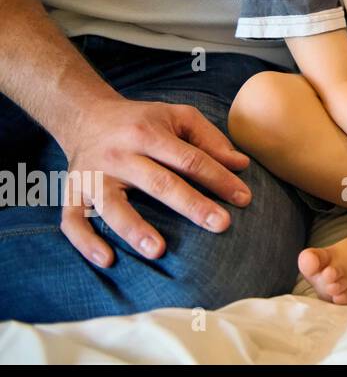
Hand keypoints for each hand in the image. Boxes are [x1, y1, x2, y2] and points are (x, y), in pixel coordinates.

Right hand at [56, 96, 252, 267]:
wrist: (85, 115)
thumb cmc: (142, 121)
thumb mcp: (178, 116)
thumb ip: (210, 139)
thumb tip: (241, 164)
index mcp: (149, 134)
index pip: (190, 159)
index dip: (219, 179)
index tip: (244, 199)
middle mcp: (120, 154)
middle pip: (159, 182)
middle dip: (192, 205)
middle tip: (222, 224)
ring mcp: (93, 176)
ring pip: (112, 205)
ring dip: (134, 229)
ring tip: (158, 251)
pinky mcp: (73, 192)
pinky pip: (72, 220)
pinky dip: (85, 242)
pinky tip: (107, 261)